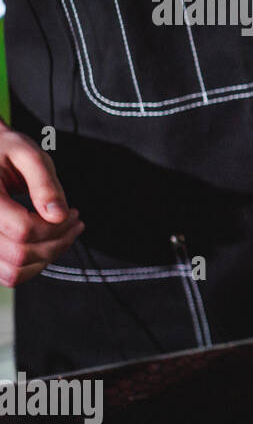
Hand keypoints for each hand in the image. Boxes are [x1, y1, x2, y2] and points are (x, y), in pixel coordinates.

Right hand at [0, 124, 82, 285]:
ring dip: (47, 258)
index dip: (57, 227)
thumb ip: (44, 183)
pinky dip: (32, 265)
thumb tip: (58, 215)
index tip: (73, 214)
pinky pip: (7, 274)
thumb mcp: (27, 153)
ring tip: (64, 233)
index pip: (23, 230)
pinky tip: (46, 242)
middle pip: (20, 255)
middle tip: (74, 222)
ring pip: (13, 272)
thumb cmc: (2, 150)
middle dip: (57, 243)